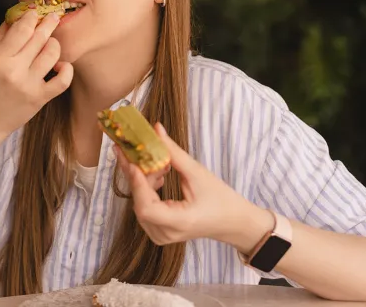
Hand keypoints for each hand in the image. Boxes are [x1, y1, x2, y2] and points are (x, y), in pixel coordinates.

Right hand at [0, 10, 72, 139]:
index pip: (22, 29)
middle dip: (48, 23)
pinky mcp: (40, 98)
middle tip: (53, 15)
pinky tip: (61, 65)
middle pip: (39, 38)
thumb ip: (1, 36)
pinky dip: (66, 70)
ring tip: (50, 44)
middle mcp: (14, 70)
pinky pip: (63, 80)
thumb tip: (17, 15)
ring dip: (54, 44)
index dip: (32, 16)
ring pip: (52, 54)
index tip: (36, 11)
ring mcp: (29, 85)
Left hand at [116, 123, 262, 248]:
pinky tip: (159, 175)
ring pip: (140, 204)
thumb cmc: (219, 198)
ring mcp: (161, 236)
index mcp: (179, 222)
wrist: (232, 221)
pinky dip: (147, 189)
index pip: (147, 208)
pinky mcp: (159, 231)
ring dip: (144, 181)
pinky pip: (145, 208)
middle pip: (140, 204)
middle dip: (138, 175)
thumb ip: (173, 152)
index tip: (133, 162)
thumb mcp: (197, 173)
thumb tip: (156, 130)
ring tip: (160, 164)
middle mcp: (166, 233)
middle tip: (135, 151)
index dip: (137, 185)